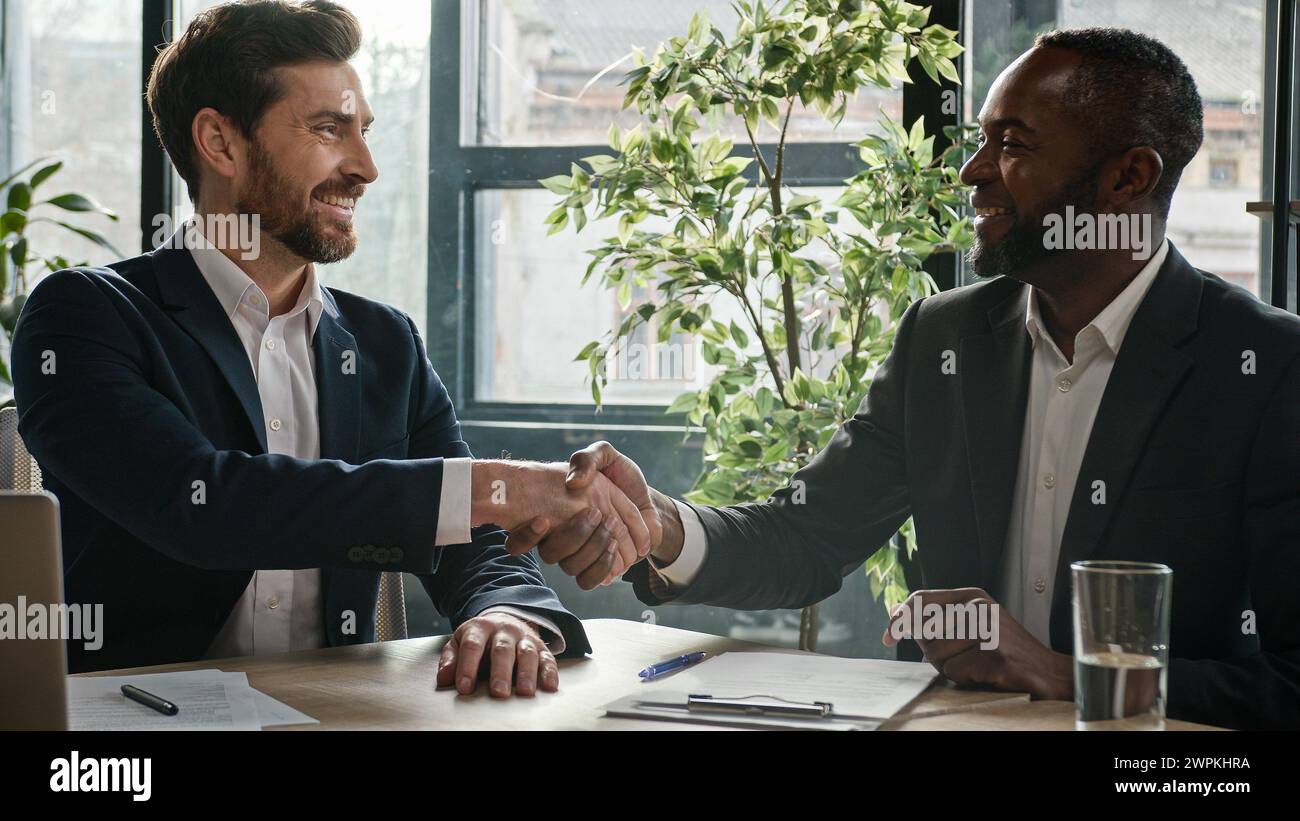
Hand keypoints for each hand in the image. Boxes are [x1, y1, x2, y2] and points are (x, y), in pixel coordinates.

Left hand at [435, 612, 558, 697]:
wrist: (505, 619)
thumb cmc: (479, 639)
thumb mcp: (460, 641)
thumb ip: (451, 659)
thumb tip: (443, 680)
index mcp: (480, 628)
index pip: (473, 646)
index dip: (467, 667)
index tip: (464, 688)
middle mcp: (504, 630)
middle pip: (502, 650)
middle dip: (500, 672)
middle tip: (498, 692)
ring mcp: (524, 637)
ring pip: (527, 653)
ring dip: (527, 673)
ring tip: (524, 692)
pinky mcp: (541, 647)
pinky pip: (547, 658)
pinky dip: (550, 672)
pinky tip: (549, 687)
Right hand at [505, 442, 670, 588]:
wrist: (642, 492)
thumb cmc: (618, 471)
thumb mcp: (601, 454)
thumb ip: (586, 460)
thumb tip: (574, 483)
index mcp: (553, 511)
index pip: (522, 536)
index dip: (526, 536)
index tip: (542, 521)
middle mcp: (561, 534)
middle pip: (551, 553)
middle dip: (574, 535)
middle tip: (596, 514)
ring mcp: (578, 551)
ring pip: (570, 567)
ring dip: (591, 550)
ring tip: (611, 532)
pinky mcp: (597, 564)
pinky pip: (589, 579)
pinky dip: (602, 566)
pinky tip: (615, 548)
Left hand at [882, 587, 1072, 699]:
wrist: (1049, 673)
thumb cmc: (1005, 652)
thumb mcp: (971, 626)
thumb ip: (935, 619)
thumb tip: (895, 613)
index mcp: (973, 596)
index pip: (920, 600)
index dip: (899, 620)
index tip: (887, 637)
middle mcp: (980, 607)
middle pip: (925, 635)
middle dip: (936, 655)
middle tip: (965, 658)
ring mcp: (989, 631)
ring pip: (938, 656)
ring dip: (952, 669)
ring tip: (979, 665)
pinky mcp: (995, 656)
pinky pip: (957, 673)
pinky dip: (968, 679)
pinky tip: (988, 674)